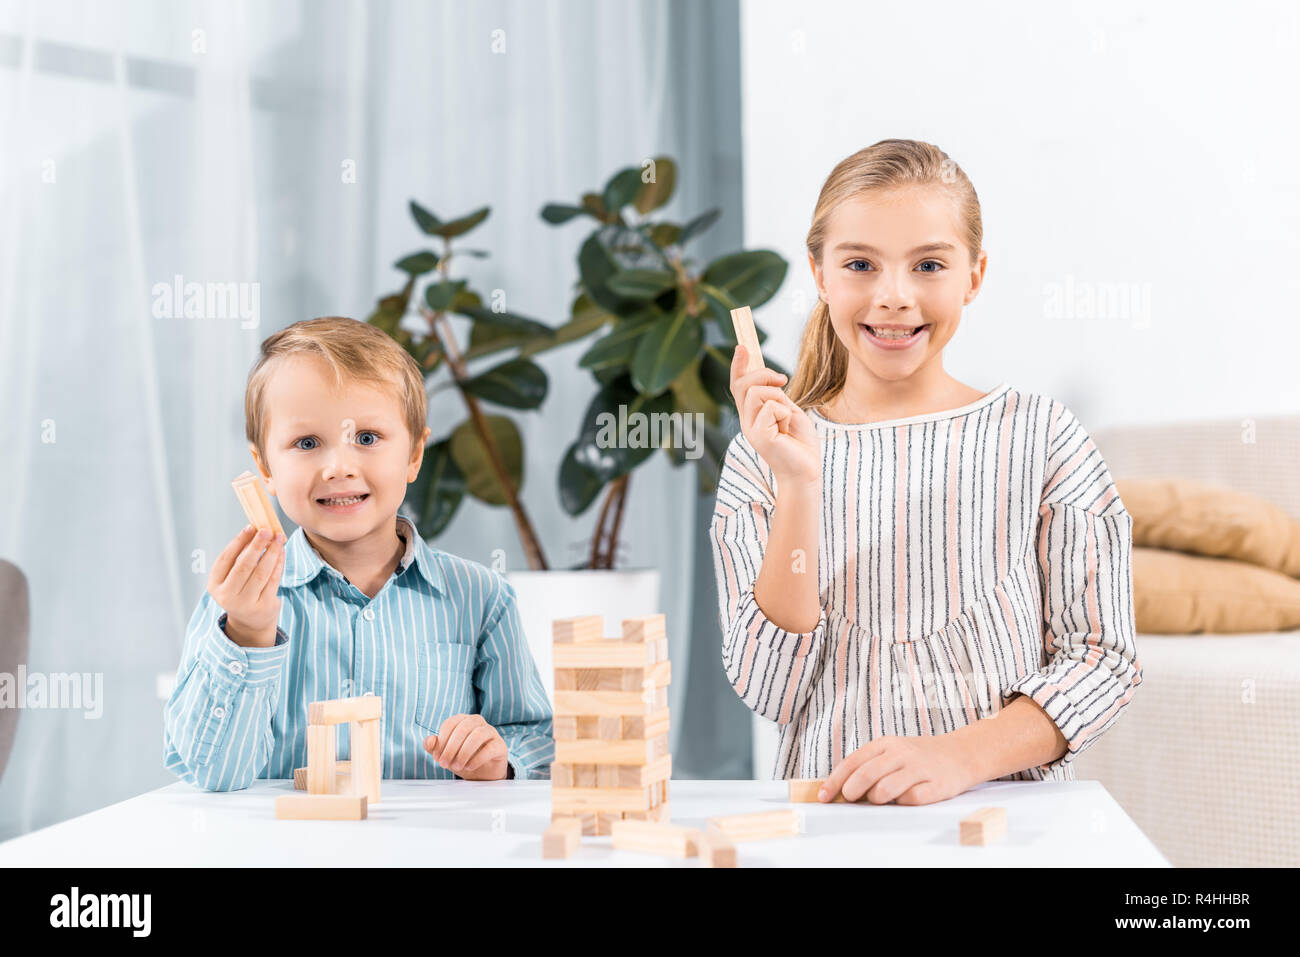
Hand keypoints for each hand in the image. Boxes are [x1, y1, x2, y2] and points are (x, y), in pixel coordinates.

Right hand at [209, 525, 285, 646]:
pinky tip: (282, 552)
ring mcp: (246, 603)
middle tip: (267, 530)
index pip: (225, 559)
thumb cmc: (241, 592)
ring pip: (261, 573)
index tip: (251, 527)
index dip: (238, 542)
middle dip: (257, 545)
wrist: (250, 622)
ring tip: (279, 538)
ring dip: (272, 552)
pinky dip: (279, 564)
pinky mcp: (264, 606)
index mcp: (215, 585)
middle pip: (244, 566)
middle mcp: (227, 596)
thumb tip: (254, 530)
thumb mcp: (232, 578)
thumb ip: (238, 558)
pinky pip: (273, 580)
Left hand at [423, 714, 508, 779]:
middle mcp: (477, 722)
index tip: (437, 757)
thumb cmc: (463, 759)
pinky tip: (469, 767)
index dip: (441, 741)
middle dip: (451, 748)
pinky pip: (489, 748)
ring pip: (478, 735)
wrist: (483, 774)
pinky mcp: (500, 745)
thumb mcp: (446, 754)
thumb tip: (429, 741)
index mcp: (462, 720)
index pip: (450, 724)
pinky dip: (476, 759)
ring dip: (464, 753)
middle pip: (463, 728)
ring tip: (457, 767)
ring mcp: (491, 732)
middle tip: (445, 764)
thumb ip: (434, 747)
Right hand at [729, 345, 819, 487]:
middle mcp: (747, 421)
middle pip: (744, 384)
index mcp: (752, 414)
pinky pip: (771, 407)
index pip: (738, 385)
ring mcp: (750, 429)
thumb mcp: (789, 411)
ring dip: (779, 398)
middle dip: (763, 374)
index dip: (739, 366)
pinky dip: (785, 413)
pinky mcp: (758, 436)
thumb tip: (771, 379)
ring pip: (757, 392)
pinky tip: (787, 429)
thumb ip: (776, 397)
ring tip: (787, 417)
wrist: (807, 472)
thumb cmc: (800, 444)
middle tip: (783, 380)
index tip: (742, 347)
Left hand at [818, 734, 979, 805]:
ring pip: (885, 790)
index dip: (835, 780)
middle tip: (850, 799)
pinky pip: (910, 800)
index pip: (853, 762)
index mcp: (886, 744)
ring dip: (877, 799)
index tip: (823, 796)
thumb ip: (869, 765)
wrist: (961, 753)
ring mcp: (919, 769)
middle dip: (852, 791)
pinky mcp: (935, 786)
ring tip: (882, 798)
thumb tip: (840, 787)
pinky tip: (906, 798)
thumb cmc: (919, 756)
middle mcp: (901, 753)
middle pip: (866, 775)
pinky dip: (902, 803)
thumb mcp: (892, 751)